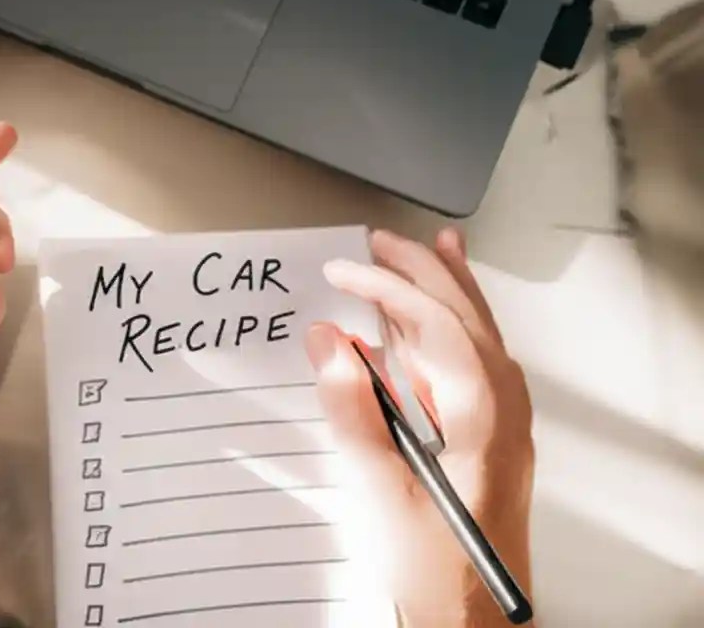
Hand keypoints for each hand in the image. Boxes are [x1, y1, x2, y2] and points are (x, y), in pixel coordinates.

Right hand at [306, 228, 533, 626]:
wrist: (473, 619)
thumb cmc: (433, 565)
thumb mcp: (378, 487)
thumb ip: (352, 410)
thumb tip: (330, 341)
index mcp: (479, 412)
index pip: (433, 322)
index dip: (385, 288)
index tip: (341, 271)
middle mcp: (501, 407)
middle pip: (466, 314)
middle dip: (424, 270)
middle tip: (381, 240)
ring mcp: (501, 421)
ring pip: (476, 333)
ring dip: (447, 289)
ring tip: (428, 250)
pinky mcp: (489, 436)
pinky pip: (474, 361)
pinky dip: (452, 328)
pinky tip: (437, 323)